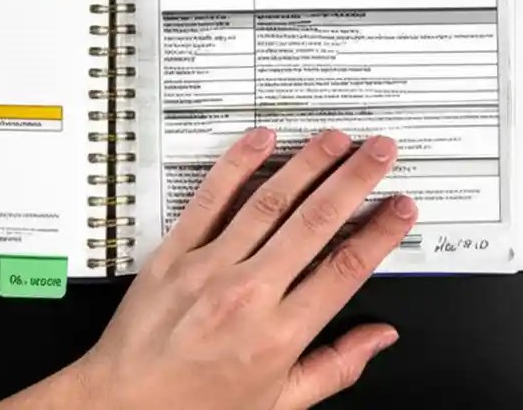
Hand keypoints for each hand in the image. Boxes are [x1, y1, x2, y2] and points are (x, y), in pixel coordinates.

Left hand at [0, 128, 417, 409]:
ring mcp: (209, 269)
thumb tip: (378, 338)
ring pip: (269, 203)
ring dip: (308, 165)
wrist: (121, 407)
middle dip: (355, 181)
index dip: (381, 232)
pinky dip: (237, 165)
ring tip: (336, 140)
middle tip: (380, 152)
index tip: (401, 207)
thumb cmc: (196, 408)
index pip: (346, 268)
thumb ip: (335, 367)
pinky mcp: (174, 253)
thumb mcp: (278, 404)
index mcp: (280, 335)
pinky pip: (209, 199)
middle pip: (315, 223)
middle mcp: (248, 295)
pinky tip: (261, 140)